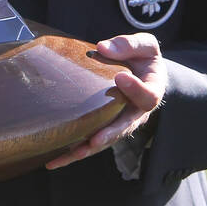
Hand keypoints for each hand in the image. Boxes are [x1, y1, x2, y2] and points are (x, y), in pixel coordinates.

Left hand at [45, 33, 167, 170]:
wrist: (141, 69)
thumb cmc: (143, 57)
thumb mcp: (145, 46)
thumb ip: (129, 44)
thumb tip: (103, 47)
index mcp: (152, 91)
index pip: (148, 96)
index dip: (135, 89)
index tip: (120, 77)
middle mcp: (137, 112)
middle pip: (126, 127)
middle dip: (110, 134)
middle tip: (96, 139)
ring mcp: (121, 122)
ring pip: (107, 139)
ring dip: (89, 148)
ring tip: (73, 153)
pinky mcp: (105, 126)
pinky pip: (91, 142)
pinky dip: (74, 153)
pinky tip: (54, 160)